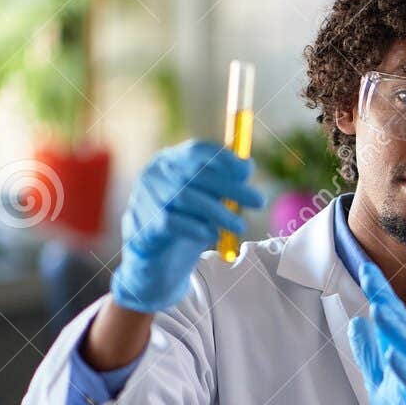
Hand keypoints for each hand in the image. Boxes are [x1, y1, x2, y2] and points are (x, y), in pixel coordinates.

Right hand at [110, 140, 263, 312]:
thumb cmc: (185, 218)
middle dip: (232, 188)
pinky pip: (174, 223)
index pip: (196, 150)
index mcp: (169, 160)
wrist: (153, 254)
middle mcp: (154, 174)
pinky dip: (198, 228)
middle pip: (195, 174)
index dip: (224, 157)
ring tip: (240, 226)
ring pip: (186, 199)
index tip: (249, 169)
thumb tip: (247, 167)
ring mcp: (146, 198)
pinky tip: (213, 235)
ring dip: (219, 213)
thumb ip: (220, 180)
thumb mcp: (203, 196)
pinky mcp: (145, 224)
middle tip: (260, 201)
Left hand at [347, 262, 405, 404]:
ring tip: (381, 305)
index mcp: (403, 356)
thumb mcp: (379, 381)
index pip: (390, 319)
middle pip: (401, 325)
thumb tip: (358, 321)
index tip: (364, 266)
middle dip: (386, 299)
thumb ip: (370, 353)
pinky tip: (393, 355)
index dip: (378, 293)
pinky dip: (405, 368)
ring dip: (396, 326)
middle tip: (371, 273)